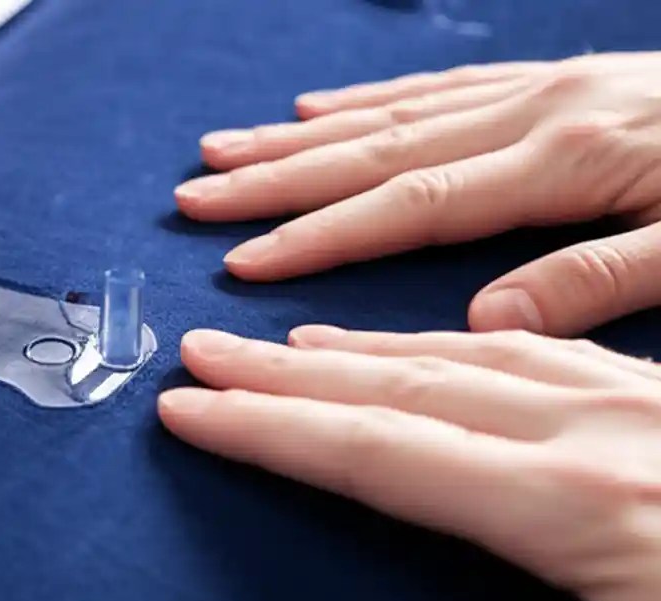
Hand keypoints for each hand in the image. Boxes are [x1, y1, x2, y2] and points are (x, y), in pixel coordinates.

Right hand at [158, 327, 660, 600]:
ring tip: (296, 344)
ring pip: (477, 352)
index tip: (188, 408)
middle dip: (288, 370)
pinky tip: (458, 342)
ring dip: (370, 345)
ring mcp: (649, 403)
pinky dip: (471, 339)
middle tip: (206, 350)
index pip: (375, 452)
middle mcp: (602, 429)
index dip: (267, 429)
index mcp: (579, 504)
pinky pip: (551, 347)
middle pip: (407, 381)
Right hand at [175, 53, 660, 336]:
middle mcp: (541, 116)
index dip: (318, 240)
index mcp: (571, 165)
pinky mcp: (562, 86)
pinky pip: (445, 89)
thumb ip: (606, 279)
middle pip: (379, 151)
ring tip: (223, 151)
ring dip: (301, 138)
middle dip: (277, 180)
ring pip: (395, 115)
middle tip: (191, 200)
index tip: (238, 269)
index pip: (412, 207)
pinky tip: (323, 109)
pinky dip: (373, 102)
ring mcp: (548, 92)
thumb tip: (486, 318)